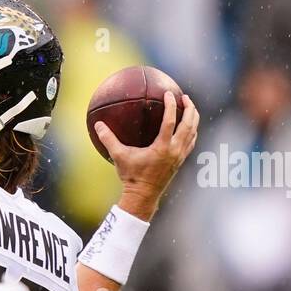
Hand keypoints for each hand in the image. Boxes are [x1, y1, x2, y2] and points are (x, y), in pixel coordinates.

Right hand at [94, 90, 199, 218]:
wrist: (143, 196)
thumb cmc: (131, 176)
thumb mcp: (118, 157)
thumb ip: (108, 140)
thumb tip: (97, 125)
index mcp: (162, 147)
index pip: (170, 121)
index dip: (171, 105)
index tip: (170, 93)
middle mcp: (174, 150)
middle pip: (189, 124)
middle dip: (190, 108)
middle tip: (186, 97)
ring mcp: (180, 156)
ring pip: (193, 133)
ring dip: (193, 119)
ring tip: (190, 108)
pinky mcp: (181, 161)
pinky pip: (191, 142)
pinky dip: (191, 131)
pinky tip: (187, 127)